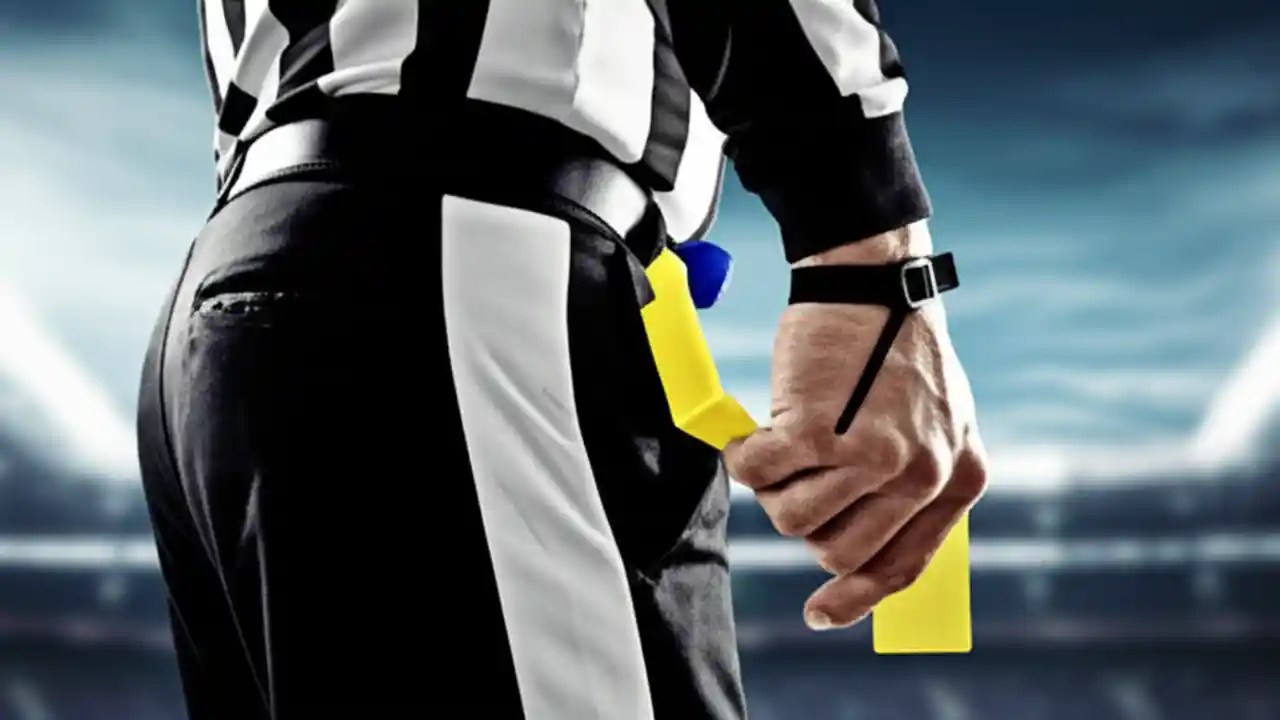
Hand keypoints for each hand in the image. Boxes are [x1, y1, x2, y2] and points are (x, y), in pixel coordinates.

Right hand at [724, 222, 987, 629]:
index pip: (903, 566)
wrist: (870, 279)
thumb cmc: (891, 349)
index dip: (856, 598)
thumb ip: (911, 482)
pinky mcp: (817, 431)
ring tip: (780, 442)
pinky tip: (749, 434)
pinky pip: (756, 476)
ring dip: (773, 487)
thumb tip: (857, 554)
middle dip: (804, 519)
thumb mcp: (933, 421)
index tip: (819, 614)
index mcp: (956, 477)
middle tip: (796, 477)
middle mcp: (920, 475)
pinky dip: (741, 458)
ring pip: (792, 519)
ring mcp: (871, 456)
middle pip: (836, 551)